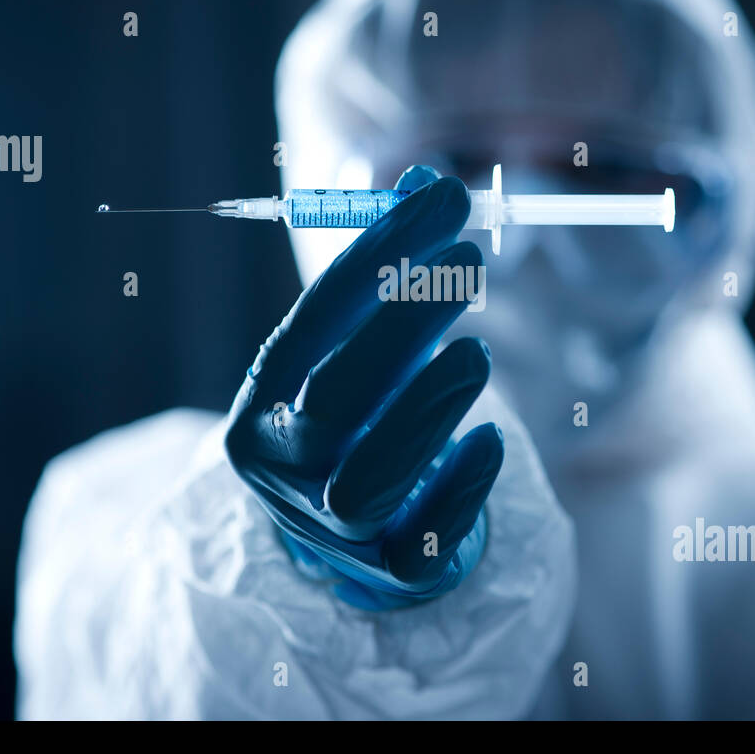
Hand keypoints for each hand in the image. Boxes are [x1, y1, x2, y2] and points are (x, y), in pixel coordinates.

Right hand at [224, 166, 501, 609]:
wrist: (358, 537)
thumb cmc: (361, 420)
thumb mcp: (359, 346)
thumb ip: (389, 271)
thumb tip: (430, 180)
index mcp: (264, 403)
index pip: (312, 325)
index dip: (378, 259)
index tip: (442, 202)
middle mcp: (285, 469)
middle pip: (335, 400)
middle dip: (403, 325)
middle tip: (470, 264)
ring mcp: (333, 528)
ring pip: (370, 478)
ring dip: (428, 405)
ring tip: (478, 352)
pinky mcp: (392, 572)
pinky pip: (424, 539)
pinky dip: (460, 487)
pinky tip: (490, 440)